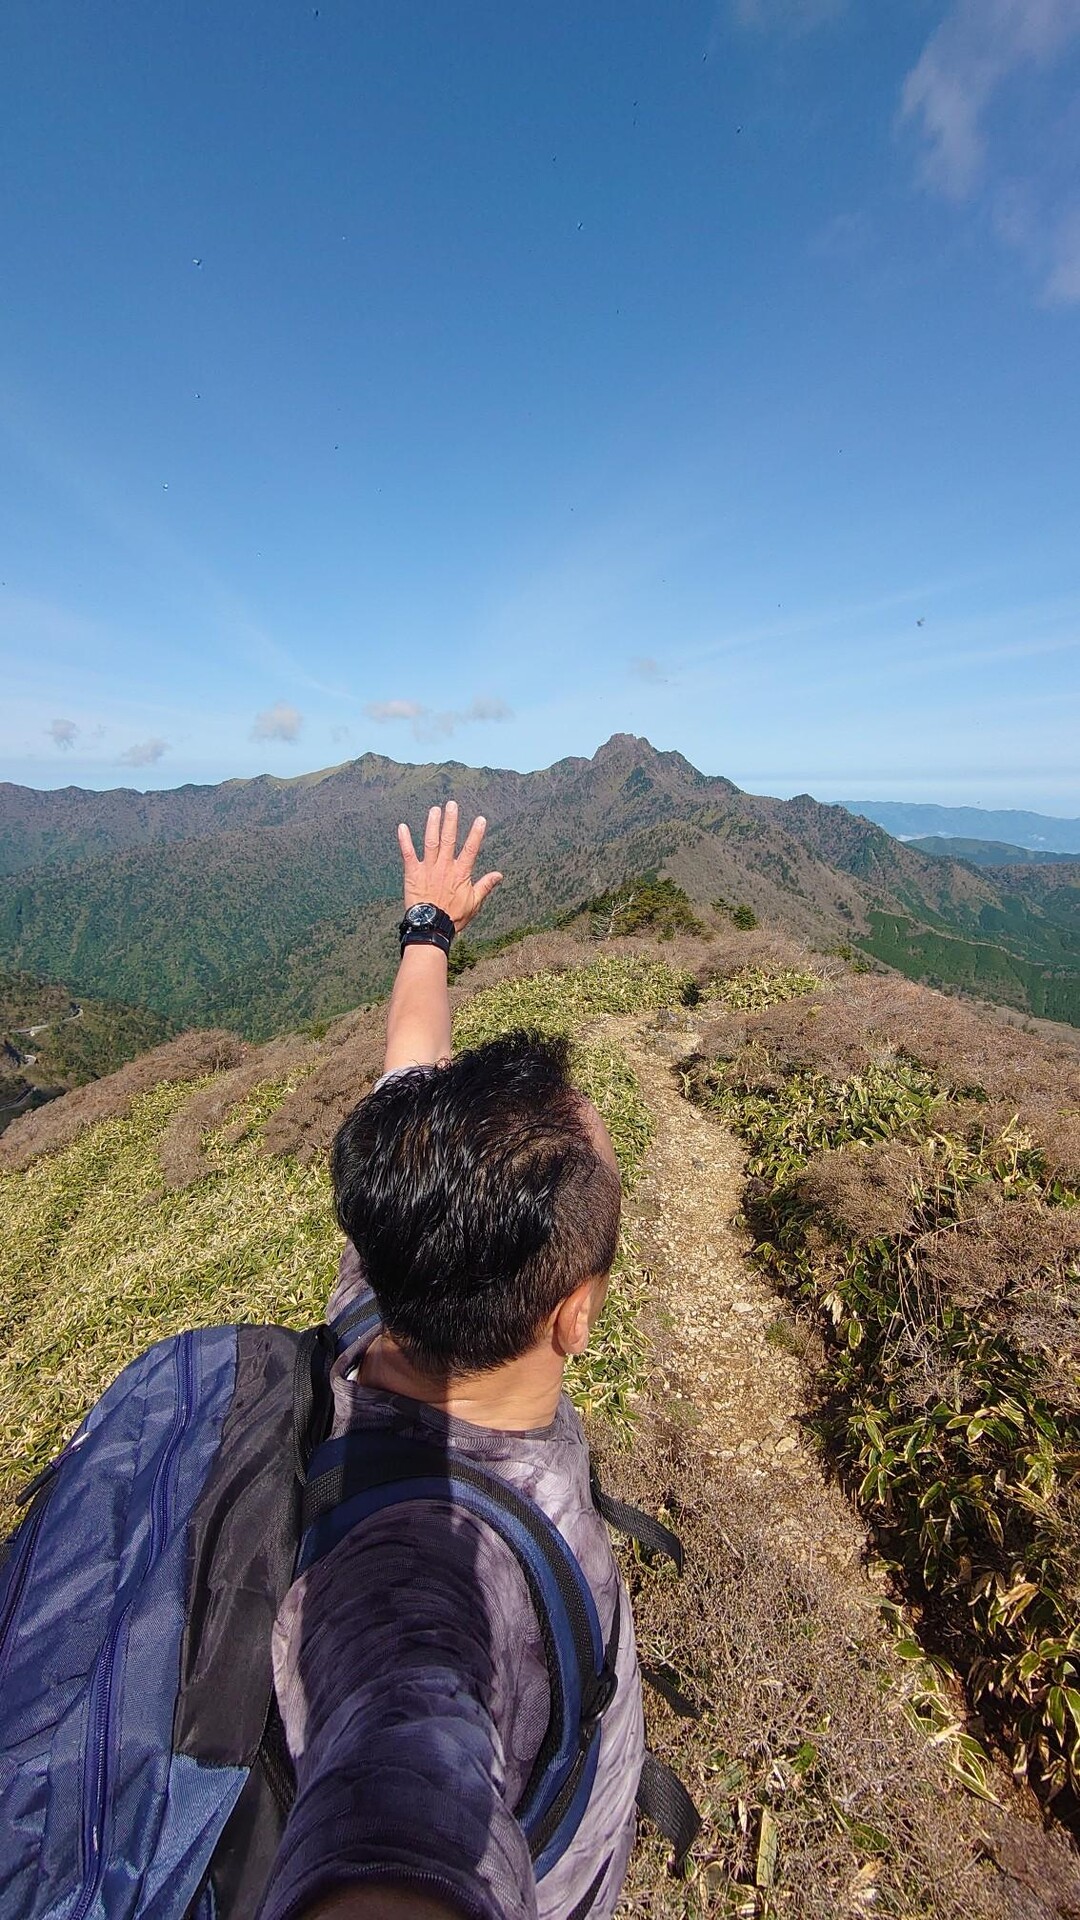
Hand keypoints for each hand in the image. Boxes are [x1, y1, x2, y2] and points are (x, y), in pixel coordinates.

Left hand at [397, 802, 502, 932]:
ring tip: (434, 809)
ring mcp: (428, 869)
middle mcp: (444, 867)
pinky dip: (404, 840)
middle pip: (449, 839)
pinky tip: (402, 827)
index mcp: (460, 873)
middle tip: (452, 804)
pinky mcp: (412, 874)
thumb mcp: (474, 903)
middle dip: (451, 820)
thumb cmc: (453, 917)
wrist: (431, 927)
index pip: (471, 849)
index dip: (476, 833)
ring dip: (432, 824)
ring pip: (430, 842)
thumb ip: (485, 886)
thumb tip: (499, 875)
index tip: (480, 819)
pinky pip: (408, 854)